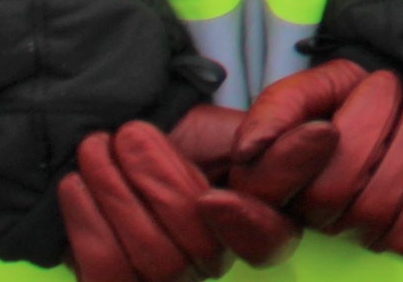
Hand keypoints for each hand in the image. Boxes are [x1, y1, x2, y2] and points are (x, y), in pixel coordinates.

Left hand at [55, 118, 296, 281]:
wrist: (120, 144)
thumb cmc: (184, 138)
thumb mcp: (232, 134)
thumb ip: (278, 145)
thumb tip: (326, 135)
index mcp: (257, 227)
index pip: (267, 243)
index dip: (244, 224)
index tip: (214, 194)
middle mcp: (216, 264)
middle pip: (195, 247)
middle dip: (154, 185)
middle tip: (125, 134)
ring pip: (151, 260)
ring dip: (115, 197)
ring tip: (95, 149)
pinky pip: (107, 273)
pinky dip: (87, 225)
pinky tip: (76, 185)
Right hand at [226, 63, 402, 259]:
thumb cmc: (353, 98)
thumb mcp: (313, 88)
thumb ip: (279, 107)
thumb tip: (250, 150)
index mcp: (276, 184)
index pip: (265, 192)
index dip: (291, 163)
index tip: (327, 128)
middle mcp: (313, 220)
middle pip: (332, 191)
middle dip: (374, 123)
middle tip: (391, 84)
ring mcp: (360, 236)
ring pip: (378, 206)